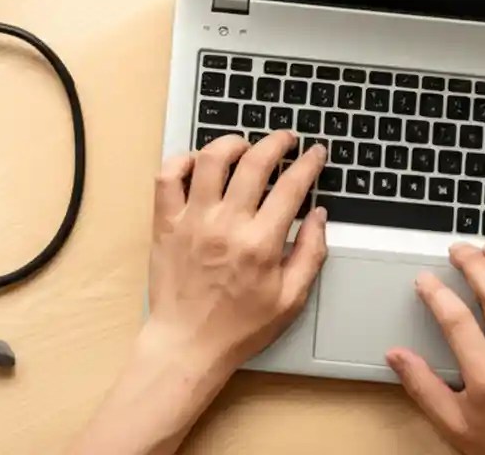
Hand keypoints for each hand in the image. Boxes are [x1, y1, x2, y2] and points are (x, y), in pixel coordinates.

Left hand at [144, 131, 328, 370]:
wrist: (188, 345)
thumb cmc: (239, 327)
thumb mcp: (291, 299)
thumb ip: (311, 253)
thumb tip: (319, 215)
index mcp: (260, 243)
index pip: (291, 186)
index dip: (308, 163)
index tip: (315, 153)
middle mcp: (226, 225)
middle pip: (255, 162)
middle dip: (277, 142)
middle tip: (285, 139)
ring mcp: (192, 221)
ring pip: (211, 160)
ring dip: (232, 143)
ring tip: (244, 146)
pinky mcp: (166, 224)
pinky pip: (167, 178)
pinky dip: (182, 161)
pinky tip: (198, 163)